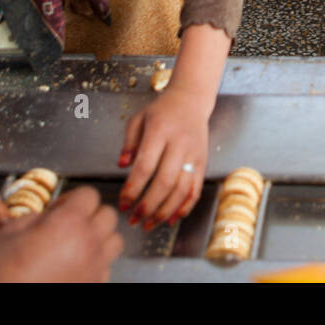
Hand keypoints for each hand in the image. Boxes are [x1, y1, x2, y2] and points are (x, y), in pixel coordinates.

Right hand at [0, 187, 122, 281]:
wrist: (6, 310)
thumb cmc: (1, 277)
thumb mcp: (5, 235)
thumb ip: (32, 218)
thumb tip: (43, 217)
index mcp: (69, 223)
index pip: (89, 194)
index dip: (72, 197)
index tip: (59, 208)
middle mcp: (89, 243)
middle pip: (108, 215)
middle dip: (90, 214)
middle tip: (69, 223)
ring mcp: (95, 267)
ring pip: (114, 240)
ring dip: (99, 237)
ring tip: (77, 244)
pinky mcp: (96, 285)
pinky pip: (106, 266)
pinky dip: (96, 262)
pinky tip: (75, 266)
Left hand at [118, 85, 209, 230]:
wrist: (191, 101)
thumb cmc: (161, 111)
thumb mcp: (138, 119)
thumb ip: (129, 143)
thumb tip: (121, 166)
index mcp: (159, 131)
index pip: (145, 166)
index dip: (133, 188)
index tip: (122, 203)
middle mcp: (179, 143)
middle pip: (165, 181)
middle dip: (148, 205)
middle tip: (134, 219)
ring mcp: (194, 154)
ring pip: (182, 189)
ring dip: (165, 211)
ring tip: (149, 224)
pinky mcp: (203, 162)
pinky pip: (195, 189)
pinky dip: (185, 207)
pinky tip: (171, 218)